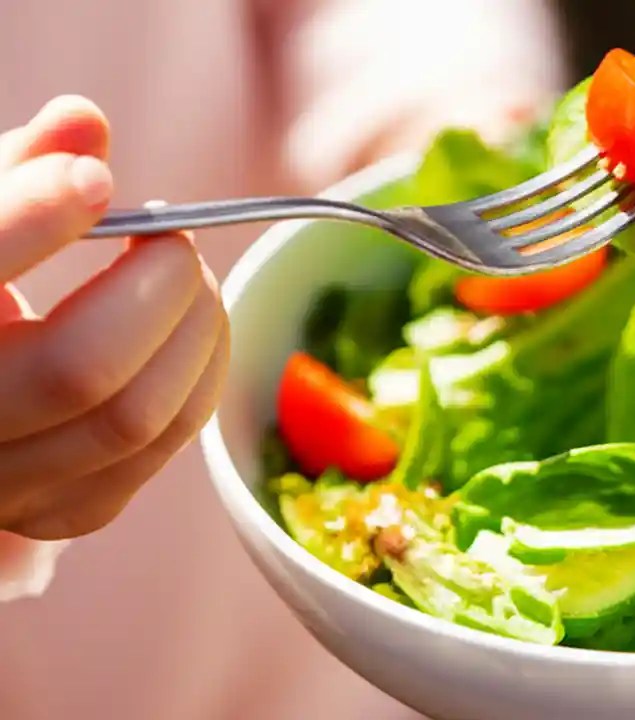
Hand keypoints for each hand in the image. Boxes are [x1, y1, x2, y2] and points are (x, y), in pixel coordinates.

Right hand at [0, 97, 228, 540]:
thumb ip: (17, 169)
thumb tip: (87, 122)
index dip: (33, 218)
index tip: (96, 179)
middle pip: (80, 370)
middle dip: (160, 287)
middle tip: (171, 239)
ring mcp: (4, 486)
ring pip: (137, 418)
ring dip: (199, 332)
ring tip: (188, 278)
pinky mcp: (64, 513)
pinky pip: (163, 447)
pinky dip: (200, 377)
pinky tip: (189, 333)